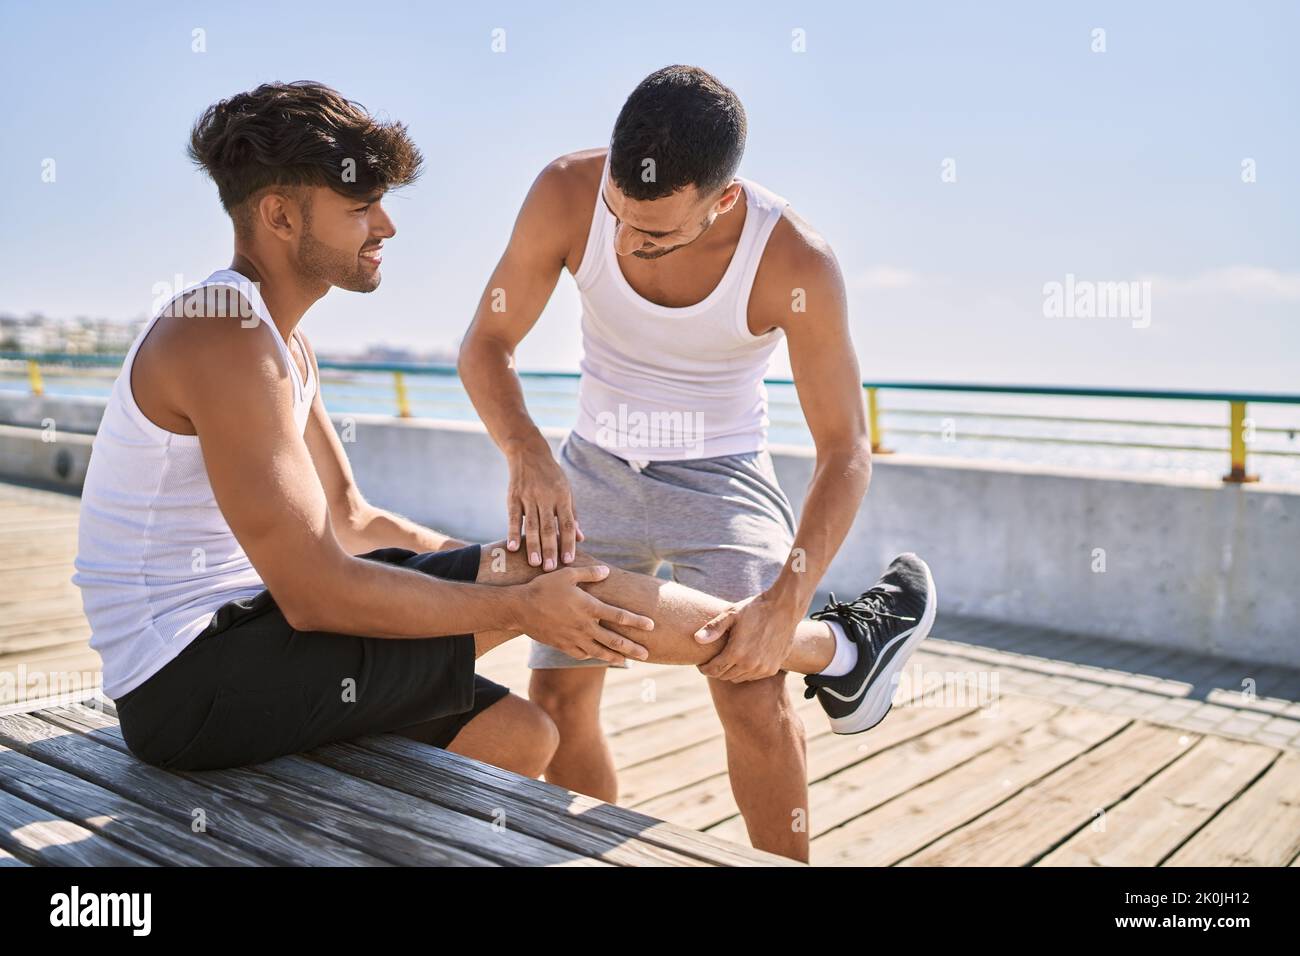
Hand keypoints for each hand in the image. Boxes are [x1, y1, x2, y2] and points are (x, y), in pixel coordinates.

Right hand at [506, 443, 583, 570]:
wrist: (529, 453)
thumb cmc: (552, 476)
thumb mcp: (566, 491)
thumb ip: (572, 515)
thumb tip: (581, 538)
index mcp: (562, 497)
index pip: (567, 524)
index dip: (568, 543)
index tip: (569, 561)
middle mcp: (546, 497)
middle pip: (549, 527)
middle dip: (550, 549)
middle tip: (551, 569)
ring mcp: (528, 497)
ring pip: (531, 525)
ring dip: (533, 545)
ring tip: (534, 563)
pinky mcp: (513, 497)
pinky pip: (513, 517)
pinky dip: (513, 532)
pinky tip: (513, 547)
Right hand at [519, 564, 653, 663]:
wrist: (519, 608)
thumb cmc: (543, 587)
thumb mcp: (567, 574)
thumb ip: (589, 573)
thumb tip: (607, 571)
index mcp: (588, 607)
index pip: (619, 615)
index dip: (636, 621)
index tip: (651, 625)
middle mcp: (584, 626)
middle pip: (613, 640)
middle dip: (632, 648)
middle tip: (647, 655)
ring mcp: (573, 638)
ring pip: (599, 652)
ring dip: (615, 658)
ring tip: (628, 662)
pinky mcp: (562, 645)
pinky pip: (581, 654)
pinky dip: (592, 656)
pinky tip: (599, 657)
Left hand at [694, 591, 799, 682]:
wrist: (784, 607)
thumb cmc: (755, 608)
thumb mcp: (731, 614)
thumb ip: (713, 628)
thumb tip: (696, 639)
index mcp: (736, 652)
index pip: (714, 670)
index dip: (704, 669)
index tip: (701, 665)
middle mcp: (749, 664)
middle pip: (725, 676)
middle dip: (716, 670)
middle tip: (713, 661)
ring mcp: (763, 668)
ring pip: (739, 678)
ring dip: (731, 671)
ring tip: (727, 660)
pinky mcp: (773, 668)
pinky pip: (753, 676)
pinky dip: (746, 671)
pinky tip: (743, 660)